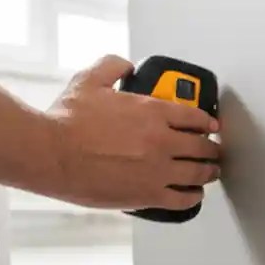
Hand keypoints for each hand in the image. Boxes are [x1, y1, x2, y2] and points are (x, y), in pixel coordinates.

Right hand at [35, 55, 220, 209]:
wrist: (51, 154)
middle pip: (203, 146)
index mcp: (152, 111)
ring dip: (208, 172)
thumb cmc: (66, 121)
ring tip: (210, 172)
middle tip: (214, 151)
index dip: (207, 122)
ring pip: (198, 173)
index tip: (211, 125)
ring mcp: (158, 170)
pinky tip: (194, 194)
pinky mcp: (148, 195)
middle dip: (212, 148)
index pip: (195, 116)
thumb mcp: (89, 80)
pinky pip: (184, 198)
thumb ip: (112, 66)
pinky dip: (193, 196)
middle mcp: (162, 141)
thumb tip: (125, 65)